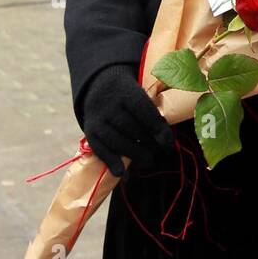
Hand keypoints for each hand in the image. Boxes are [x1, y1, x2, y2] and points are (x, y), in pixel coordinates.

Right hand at [78, 62, 175, 176]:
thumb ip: (150, 111)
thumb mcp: (141, 93)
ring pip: (115, 140)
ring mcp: (97, 119)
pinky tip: (121, 173)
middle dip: (147, 142)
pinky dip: (111, 162)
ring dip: (133, 154)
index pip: (143, 110)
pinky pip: (99, 148)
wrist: (99, 85)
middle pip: (130, 127)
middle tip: (161, 153)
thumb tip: (165, 139)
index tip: (168, 142)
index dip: (156, 128)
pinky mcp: (89, 132)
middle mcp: (109, 105)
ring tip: (148, 162)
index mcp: (126, 92)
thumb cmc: (129, 94)